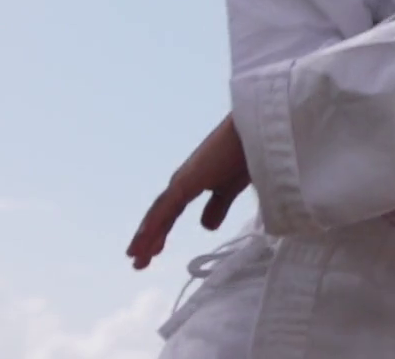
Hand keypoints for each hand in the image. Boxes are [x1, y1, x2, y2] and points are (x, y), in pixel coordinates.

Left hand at [127, 115, 249, 269]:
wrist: (259, 131)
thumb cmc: (248, 153)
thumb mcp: (231, 187)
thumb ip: (218, 205)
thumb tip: (205, 227)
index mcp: (192, 184)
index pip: (170, 212)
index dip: (159, 232)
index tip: (152, 253)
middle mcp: (182, 182)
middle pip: (160, 214)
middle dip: (149, 238)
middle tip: (138, 262)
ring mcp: (184, 179)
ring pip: (159, 212)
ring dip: (147, 234)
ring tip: (135, 256)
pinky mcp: (189, 179)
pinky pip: (168, 205)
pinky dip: (155, 222)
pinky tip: (145, 237)